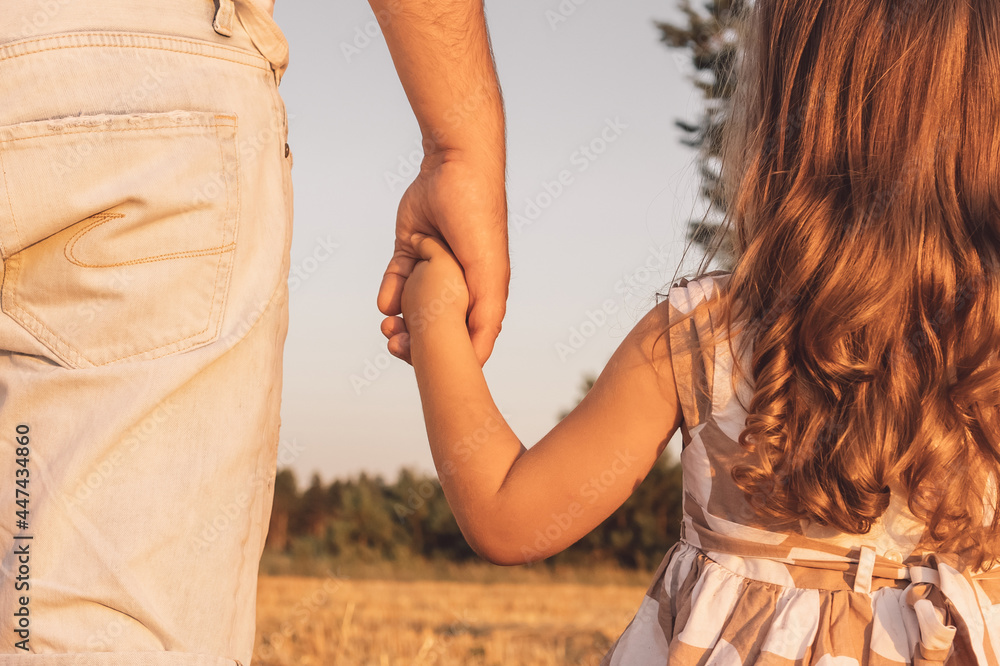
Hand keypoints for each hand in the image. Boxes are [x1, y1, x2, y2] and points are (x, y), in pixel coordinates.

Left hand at [378, 151, 508, 365]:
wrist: (453, 167)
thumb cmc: (478, 218)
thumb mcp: (487, 270)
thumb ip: (486, 311)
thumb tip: (477, 355)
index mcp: (483, 292)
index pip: (468, 337)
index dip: (449, 357)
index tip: (426, 367)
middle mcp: (460, 283)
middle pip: (437, 324)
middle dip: (417, 341)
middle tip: (396, 347)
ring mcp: (434, 267)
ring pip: (413, 305)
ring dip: (399, 321)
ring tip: (388, 328)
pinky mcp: (412, 249)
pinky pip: (397, 280)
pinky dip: (389, 293)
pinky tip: (385, 303)